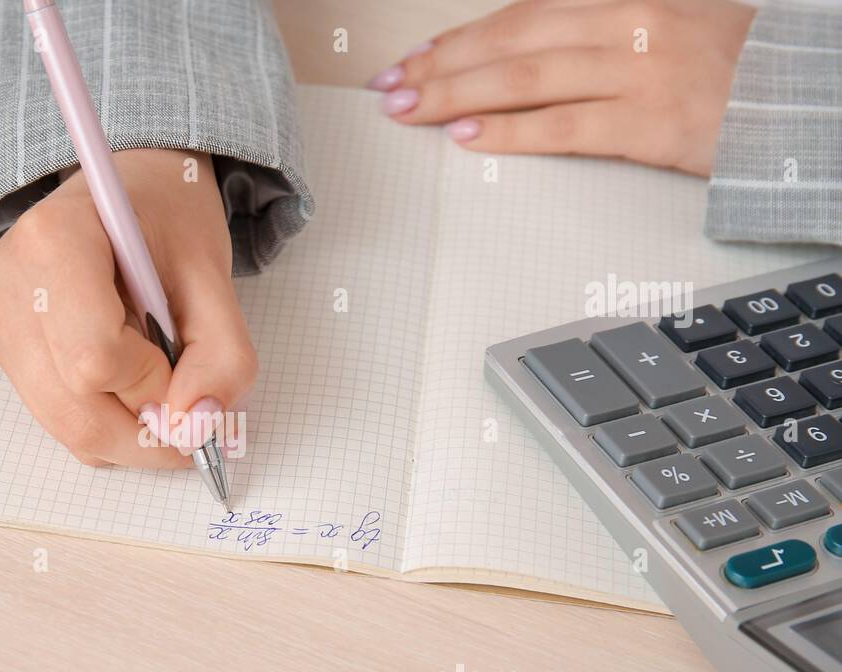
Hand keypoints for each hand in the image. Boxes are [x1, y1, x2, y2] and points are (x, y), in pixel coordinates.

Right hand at [0, 148, 255, 466]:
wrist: (128, 188)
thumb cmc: (168, 219)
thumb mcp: (214, 276)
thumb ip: (221, 356)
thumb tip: (198, 427)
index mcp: (55, 241)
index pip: (95, 359)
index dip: (152, 384)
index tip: (182, 364)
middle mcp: (8, 282)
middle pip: (75, 410)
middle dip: (145, 431)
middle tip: (190, 419)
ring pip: (65, 425)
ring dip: (128, 432)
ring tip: (162, 389)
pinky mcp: (0, 345)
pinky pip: (56, 417)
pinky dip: (105, 419)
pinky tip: (129, 382)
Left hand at [366, 0, 755, 176]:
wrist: (799, 99)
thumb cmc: (722, 67)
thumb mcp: (654, 26)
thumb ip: (588, 34)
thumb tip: (516, 52)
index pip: (520, 14)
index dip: (458, 39)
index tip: (413, 59)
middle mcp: (625, 24)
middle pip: (511, 39)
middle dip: (442, 64)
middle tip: (391, 86)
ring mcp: (638, 72)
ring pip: (527, 77)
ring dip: (457, 94)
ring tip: (409, 109)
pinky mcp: (649, 124)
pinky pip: (565, 127)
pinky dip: (509, 132)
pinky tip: (467, 138)